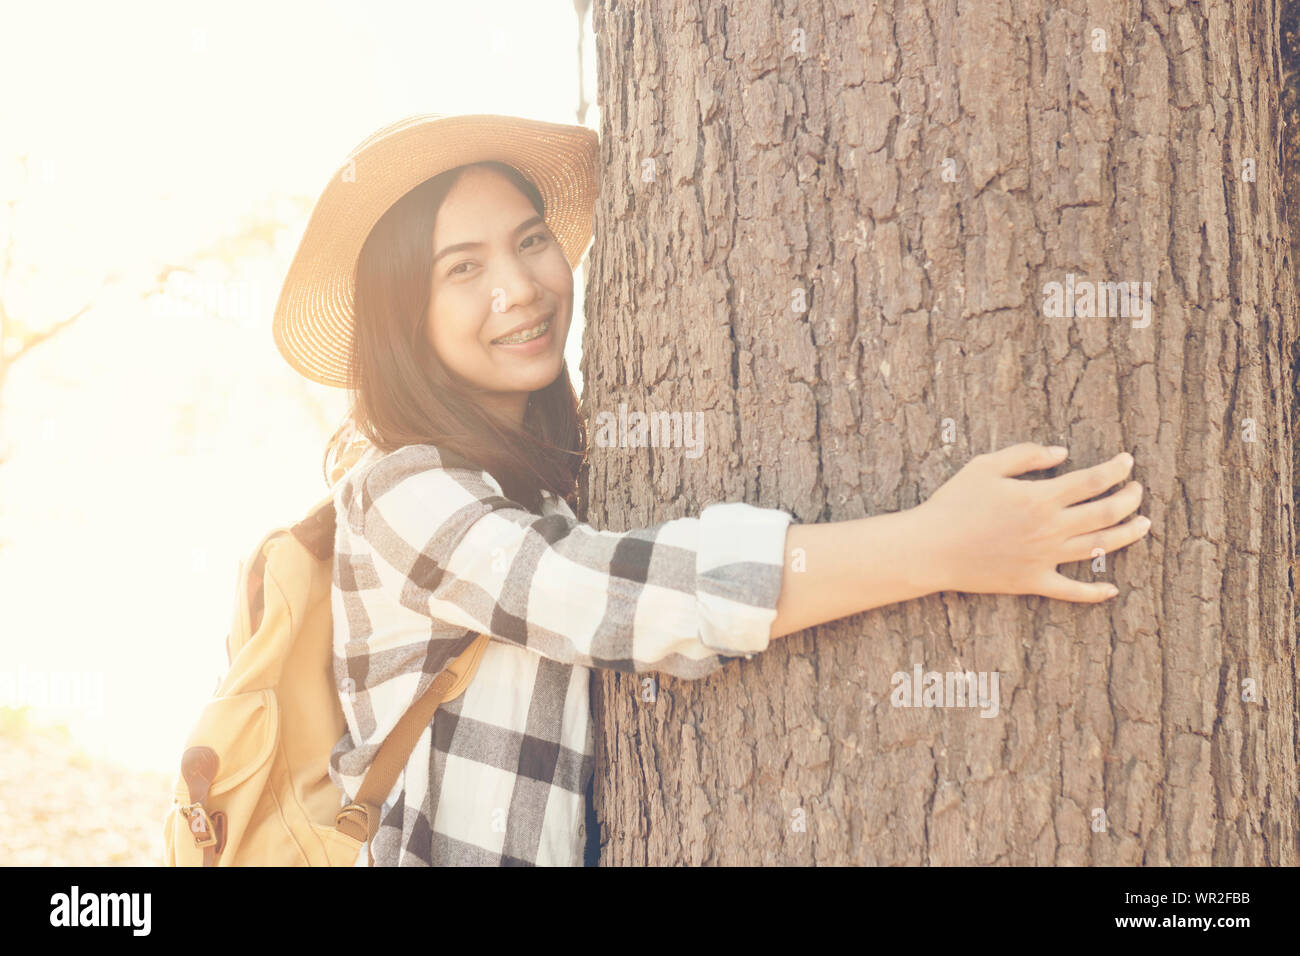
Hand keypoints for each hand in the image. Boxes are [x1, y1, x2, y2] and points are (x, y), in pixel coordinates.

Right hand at [912, 442, 1148, 601]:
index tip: (1127, 461)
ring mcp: (1045, 558)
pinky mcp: (1032, 581)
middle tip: (1138, 490)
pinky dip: (1094, 593)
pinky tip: (1112, 590)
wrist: (931, 548)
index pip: (1093, 480)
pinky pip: (1071, 591)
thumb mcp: (985, 465)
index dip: (1116, 469)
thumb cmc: (954, 503)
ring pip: (1099, 547)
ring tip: (1143, 525)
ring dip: (1127, 535)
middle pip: (1106, 513)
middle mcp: (1050, 529)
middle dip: (1129, 499)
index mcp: (1040, 497)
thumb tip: (1062, 453)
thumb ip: (1026, 454)